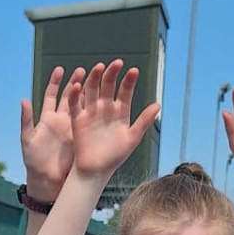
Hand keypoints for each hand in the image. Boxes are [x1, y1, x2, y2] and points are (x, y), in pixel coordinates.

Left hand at [20, 65, 83, 198]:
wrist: (47, 179)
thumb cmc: (33, 160)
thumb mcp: (27, 140)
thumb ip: (26, 120)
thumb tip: (23, 100)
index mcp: (47, 118)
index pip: (51, 95)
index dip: (55, 82)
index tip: (60, 69)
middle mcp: (60, 120)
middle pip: (68, 96)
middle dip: (74, 82)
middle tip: (83, 70)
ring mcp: (71, 128)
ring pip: (81, 107)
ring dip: (87, 93)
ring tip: (96, 80)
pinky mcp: (80, 137)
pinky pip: (88, 121)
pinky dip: (93, 110)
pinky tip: (101, 100)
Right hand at [69, 61, 159, 183]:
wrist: (95, 171)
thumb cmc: (115, 157)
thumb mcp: (132, 138)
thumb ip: (144, 121)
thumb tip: (158, 104)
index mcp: (120, 111)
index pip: (125, 91)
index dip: (129, 81)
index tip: (134, 71)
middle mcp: (106, 108)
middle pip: (108, 85)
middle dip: (112, 73)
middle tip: (117, 63)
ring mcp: (91, 112)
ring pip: (91, 89)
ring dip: (94, 78)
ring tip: (98, 67)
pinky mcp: (78, 119)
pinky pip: (75, 104)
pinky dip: (75, 94)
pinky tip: (78, 85)